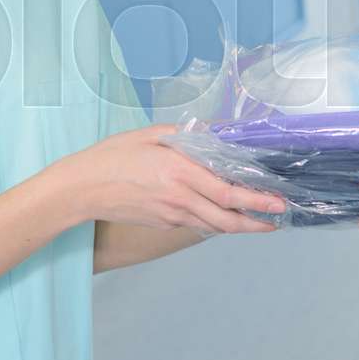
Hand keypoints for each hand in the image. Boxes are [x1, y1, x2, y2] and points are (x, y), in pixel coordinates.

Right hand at [48, 125, 284, 234]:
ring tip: (261, 221)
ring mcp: (171, 215)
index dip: (256, 200)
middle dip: (257, 222)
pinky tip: (226, 215)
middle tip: (278, 219)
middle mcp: (179, 198)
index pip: (227, 192)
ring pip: (214, 226)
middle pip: (227, 219)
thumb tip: (214, 133)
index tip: (277, 202)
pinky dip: (216, 222)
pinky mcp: (163, 223)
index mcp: (178, 173)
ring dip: (240, 226)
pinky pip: (197, 223)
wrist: (80, 189)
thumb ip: (185, 135)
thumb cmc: (112, 157)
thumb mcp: (150, 136)